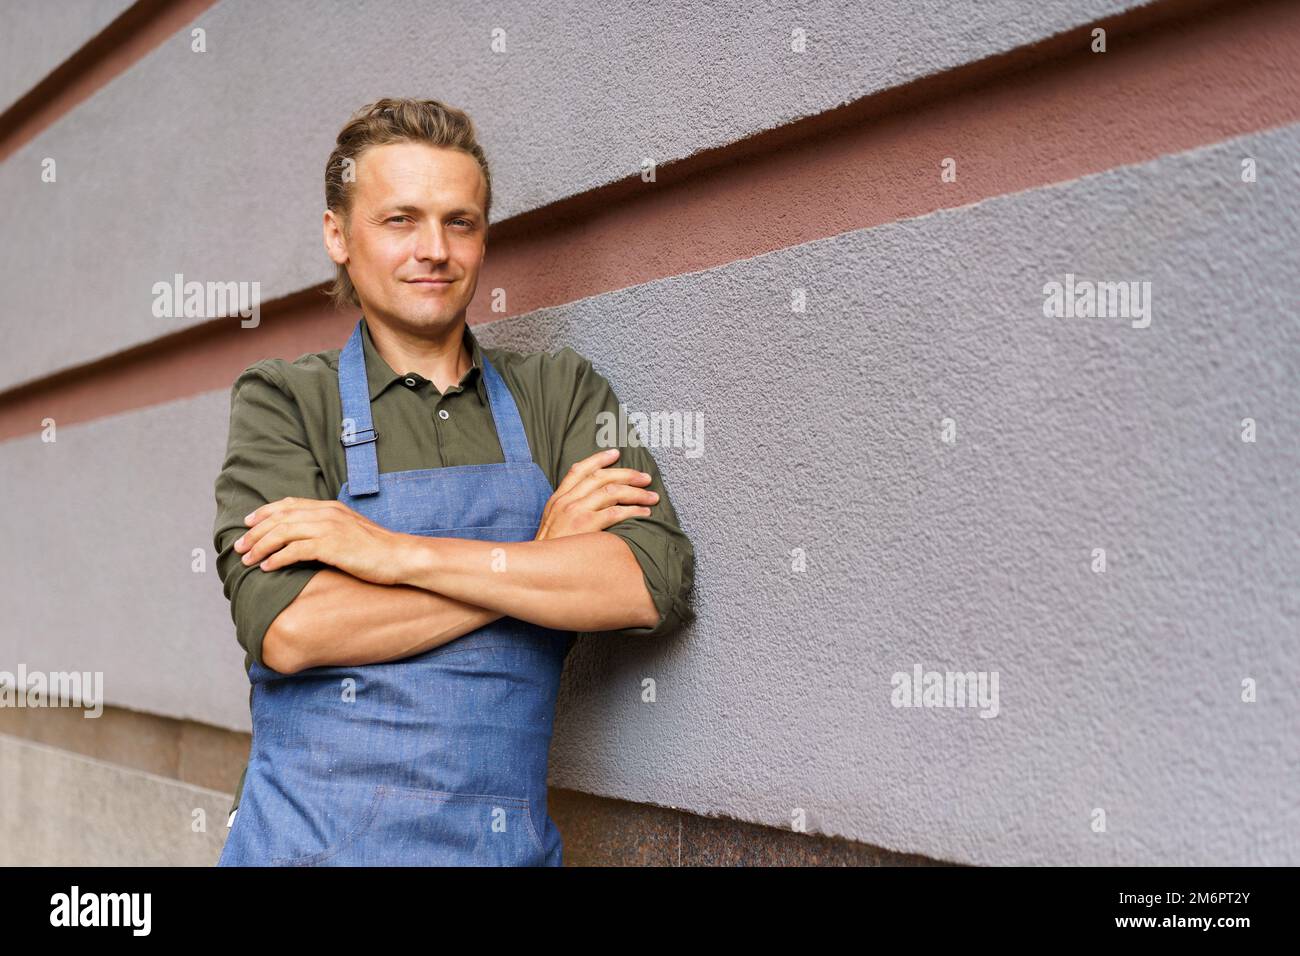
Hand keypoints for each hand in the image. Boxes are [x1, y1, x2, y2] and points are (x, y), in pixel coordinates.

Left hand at [233, 497, 406, 585]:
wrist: (400, 556)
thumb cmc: (378, 550)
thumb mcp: (352, 532)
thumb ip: (330, 529)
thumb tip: (308, 539)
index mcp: (330, 508)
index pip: (289, 504)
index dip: (265, 512)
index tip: (247, 523)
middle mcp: (327, 513)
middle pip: (280, 518)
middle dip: (255, 533)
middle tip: (239, 547)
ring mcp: (329, 528)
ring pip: (283, 532)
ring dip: (260, 546)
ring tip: (247, 559)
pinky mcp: (332, 546)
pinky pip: (295, 550)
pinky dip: (277, 558)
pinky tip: (267, 567)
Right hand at [535, 448, 659, 540]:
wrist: (540, 567)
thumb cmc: (550, 550)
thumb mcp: (552, 524)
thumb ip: (568, 510)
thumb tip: (592, 504)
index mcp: (558, 498)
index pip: (579, 470)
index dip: (598, 459)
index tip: (616, 454)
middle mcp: (566, 501)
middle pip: (601, 477)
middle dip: (627, 475)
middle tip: (645, 478)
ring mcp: (575, 511)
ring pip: (612, 492)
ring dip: (636, 493)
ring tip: (652, 497)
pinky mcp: (586, 526)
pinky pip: (616, 512)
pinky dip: (633, 510)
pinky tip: (644, 513)